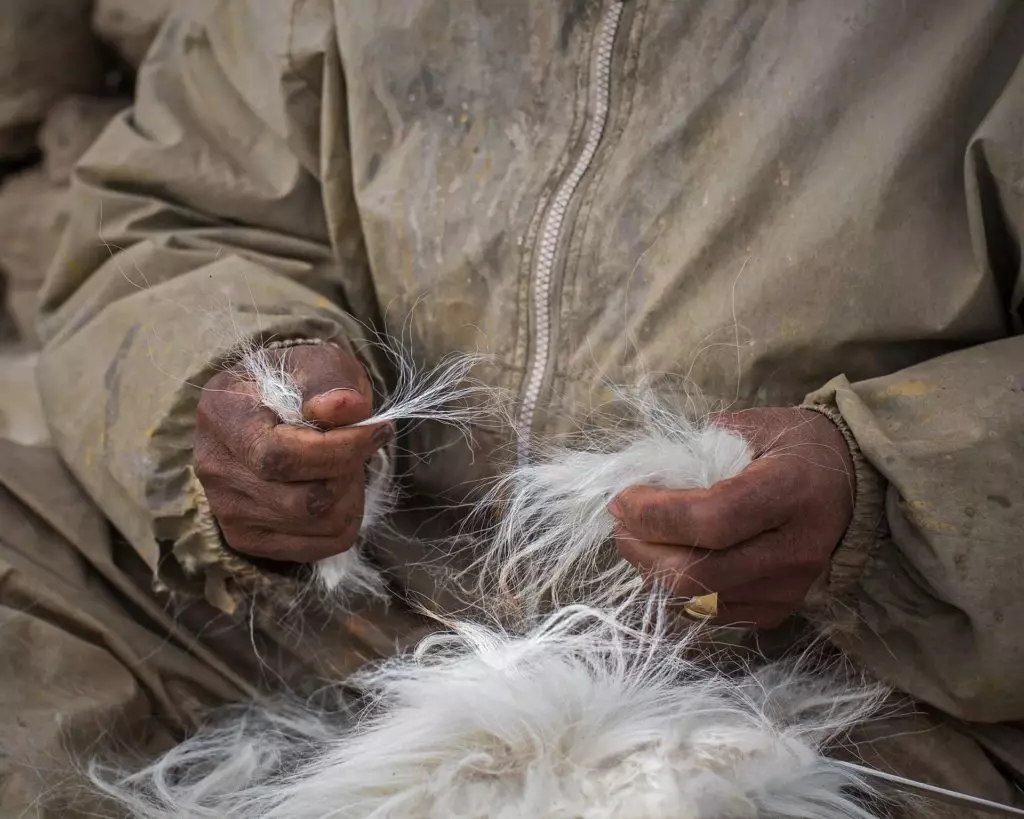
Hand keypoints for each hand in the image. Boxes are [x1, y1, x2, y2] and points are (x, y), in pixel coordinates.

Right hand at [194, 343, 391, 562]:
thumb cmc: (298, 384)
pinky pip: (318, 547)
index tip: (377, 430)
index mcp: (222, 414)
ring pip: (315, 525)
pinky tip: (336, 489)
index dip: (340, 449)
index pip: (280, 456)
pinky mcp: (247, 538)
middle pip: (301, 500)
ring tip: (346, 465)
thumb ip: (333, 382)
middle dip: (348, 472)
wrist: (270, 408)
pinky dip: (344, 519)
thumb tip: (349, 408)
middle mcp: (214, 467)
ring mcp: (226, 509)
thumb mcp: (320, 363)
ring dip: (350, 495)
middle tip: (361, 445)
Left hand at [608, 407, 853, 628]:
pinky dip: (679, 590)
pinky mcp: (783, 609)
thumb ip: (699, 449)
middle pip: (700, 571)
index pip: (711, 518)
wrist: (854, 481)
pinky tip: (667, 562)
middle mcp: (795, 548)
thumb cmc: (795, 445)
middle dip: (643, 550)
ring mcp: (791, 586)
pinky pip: (715, 612)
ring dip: (653, 572)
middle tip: (620, 525)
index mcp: (791, 490)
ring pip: (700, 599)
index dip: (655, 514)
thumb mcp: (752, 427)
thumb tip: (644, 478)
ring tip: (637, 541)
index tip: (622, 498)